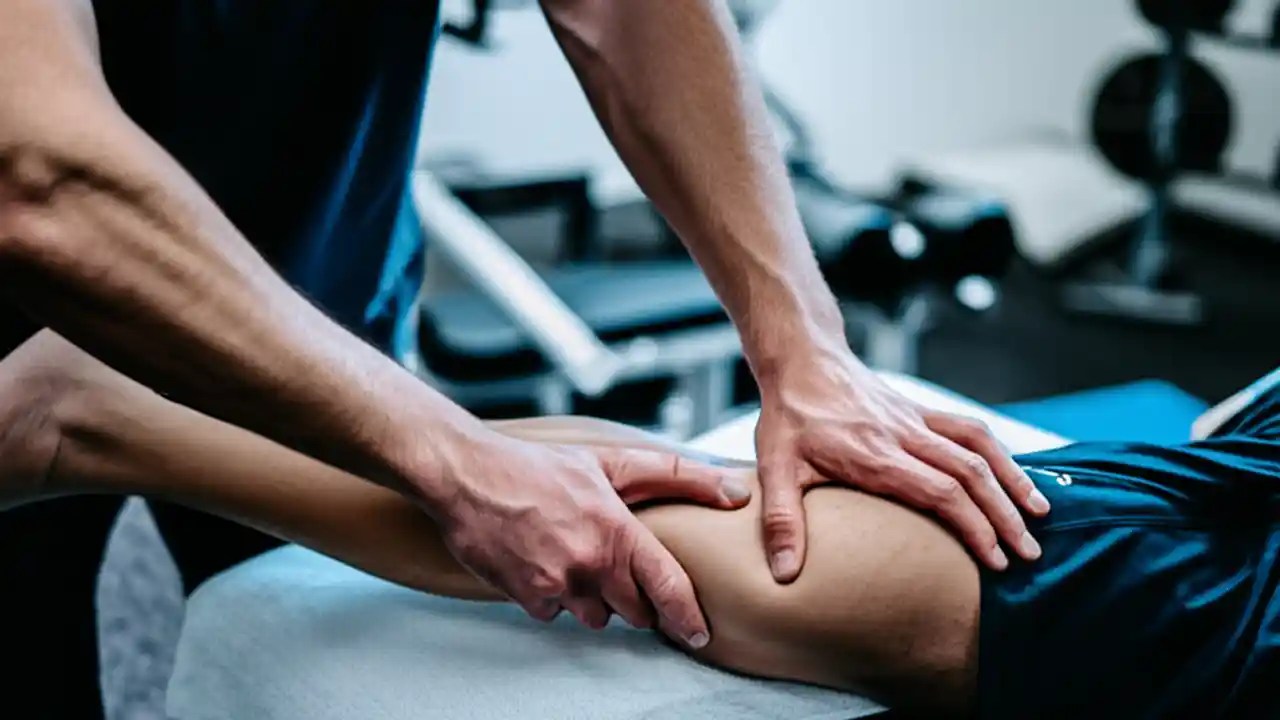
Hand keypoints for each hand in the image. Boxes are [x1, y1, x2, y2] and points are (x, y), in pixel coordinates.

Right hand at [429, 431, 749, 646]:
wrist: (468, 476)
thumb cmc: (542, 466)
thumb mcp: (612, 461)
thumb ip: (679, 475)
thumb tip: (736, 490)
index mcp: (617, 531)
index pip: (668, 587)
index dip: (688, 616)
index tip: (699, 634)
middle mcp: (590, 564)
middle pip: (635, 612)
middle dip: (635, 599)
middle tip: (622, 571)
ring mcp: (557, 585)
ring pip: (595, 617)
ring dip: (595, 600)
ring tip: (579, 561)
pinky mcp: (526, 597)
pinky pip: (555, 613)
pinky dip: (555, 597)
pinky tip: (545, 563)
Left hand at [755, 346, 1049, 581]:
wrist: (801, 359)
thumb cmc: (788, 416)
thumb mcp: (773, 468)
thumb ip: (781, 521)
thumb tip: (782, 575)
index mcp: (875, 454)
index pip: (939, 491)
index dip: (972, 525)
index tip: (995, 559)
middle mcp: (904, 435)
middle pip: (970, 473)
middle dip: (1004, 515)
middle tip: (1029, 553)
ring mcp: (916, 419)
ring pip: (978, 447)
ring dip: (1012, 479)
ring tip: (1041, 514)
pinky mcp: (920, 411)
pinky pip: (969, 429)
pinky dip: (998, 452)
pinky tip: (1013, 475)